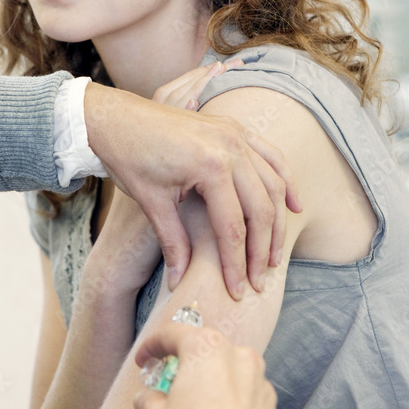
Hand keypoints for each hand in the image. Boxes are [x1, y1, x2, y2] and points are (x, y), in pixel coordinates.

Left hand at [84, 68, 302, 300]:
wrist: (114, 117)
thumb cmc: (128, 158)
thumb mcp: (152, 203)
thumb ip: (173, 243)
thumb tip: (179, 281)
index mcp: (210, 166)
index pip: (232, 227)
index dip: (236, 264)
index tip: (238, 292)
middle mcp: (230, 146)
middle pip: (260, 209)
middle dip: (261, 250)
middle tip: (259, 281)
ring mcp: (235, 133)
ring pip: (273, 184)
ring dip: (278, 222)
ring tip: (275, 255)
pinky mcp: (234, 128)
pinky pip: (270, 156)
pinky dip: (285, 181)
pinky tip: (293, 206)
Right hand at [133, 323, 284, 408]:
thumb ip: (150, 401)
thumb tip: (147, 400)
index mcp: (206, 348)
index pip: (175, 334)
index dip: (154, 345)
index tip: (144, 360)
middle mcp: (238, 356)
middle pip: (208, 350)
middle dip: (190, 364)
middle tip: (173, 382)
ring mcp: (260, 380)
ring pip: (233, 373)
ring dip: (217, 383)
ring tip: (201, 407)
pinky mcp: (272, 406)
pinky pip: (248, 397)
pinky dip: (235, 403)